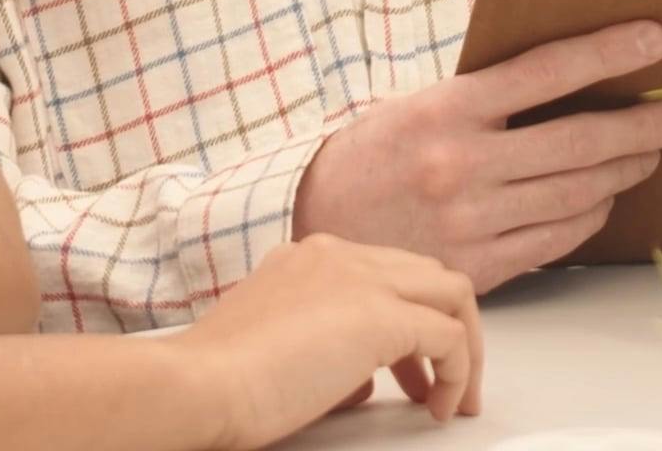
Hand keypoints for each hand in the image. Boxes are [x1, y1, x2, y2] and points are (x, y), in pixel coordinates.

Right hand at [172, 234, 481, 446]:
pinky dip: (456, 373)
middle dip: (447, 330)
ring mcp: (361, 278)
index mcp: (309, 258)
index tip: (408, 370)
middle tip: (443, 385)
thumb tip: (364, 382)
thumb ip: (327, 350)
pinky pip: (450, 337)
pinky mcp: (380, 315)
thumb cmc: (219, 379)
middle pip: (428, 276)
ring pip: (453, 293)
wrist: (198, 385)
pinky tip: (438, 407)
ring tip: (454, 398)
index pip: (387, 273)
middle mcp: (338, 255)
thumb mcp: (280, 350)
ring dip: (464, 348)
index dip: (409, 320)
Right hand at [293, 20, 661, 292]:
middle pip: (577, 141)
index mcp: (446, 109)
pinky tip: (604, 199)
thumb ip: (485, 96)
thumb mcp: (419, 104)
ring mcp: (471, 222)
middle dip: (639, 126)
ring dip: (623, 171)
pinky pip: (555, 240)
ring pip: (576, 194)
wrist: (314, 223)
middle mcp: (461, 166)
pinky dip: (589, 217)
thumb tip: (569, 74)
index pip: (547, 71)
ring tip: (647, 153)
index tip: (656, 39)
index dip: (609, 53)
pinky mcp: (475, 267)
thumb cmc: (374, 152)